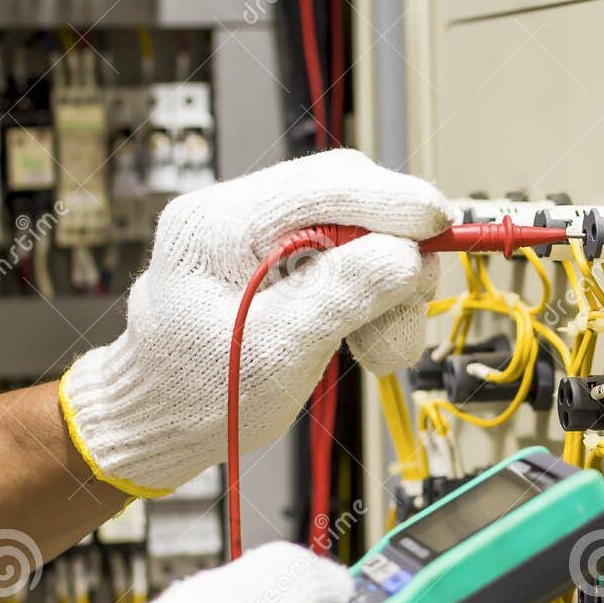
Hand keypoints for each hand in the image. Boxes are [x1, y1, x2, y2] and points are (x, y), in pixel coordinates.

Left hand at [61, 149, 449, 494]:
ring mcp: (260, 231)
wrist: (162, 419)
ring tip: (383, 347)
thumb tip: (406, 255)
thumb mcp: (273, 355)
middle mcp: (238, 212)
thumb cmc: (200, 395)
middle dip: (397, 250)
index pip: (324, 183)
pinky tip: (367, 335)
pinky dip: (375, 295)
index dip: (393, 202)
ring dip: (392, 285)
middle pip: (351, 196)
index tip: (441, 229)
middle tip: (412, 307)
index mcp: (219, 224)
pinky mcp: (282, 256)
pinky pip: (350, 255)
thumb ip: (339, 297)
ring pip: (361, 228)